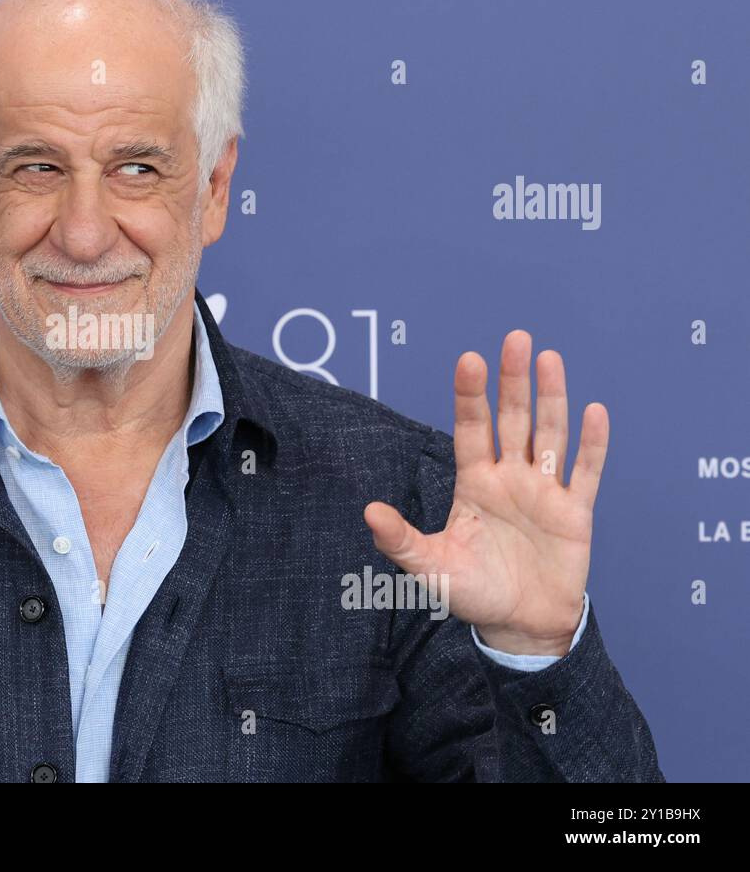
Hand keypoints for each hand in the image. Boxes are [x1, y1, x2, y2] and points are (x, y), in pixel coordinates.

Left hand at [363, 330, 603, 655]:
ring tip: (549, 359)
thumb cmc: (471, 593)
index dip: (471, 396)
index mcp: (474, 483)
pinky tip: (595, 411)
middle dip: (513, 380)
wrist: (518, 625)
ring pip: (550, 434)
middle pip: (513, 419)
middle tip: (516, 338)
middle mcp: (509, 478)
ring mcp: (544, 491)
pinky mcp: (575, 512)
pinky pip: (585, 471)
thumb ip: (401, 540)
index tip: (470, 359)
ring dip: (552, 397)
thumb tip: (368, 513)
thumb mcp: (430, 568)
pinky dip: (591, 444)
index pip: (471, 429)